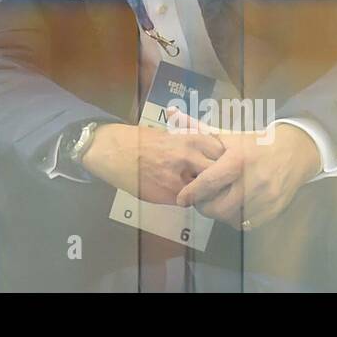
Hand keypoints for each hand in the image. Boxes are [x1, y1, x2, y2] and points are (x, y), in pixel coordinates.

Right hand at [80, 121, 224, 203]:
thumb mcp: (168, 134)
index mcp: (189, 139)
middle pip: (218, 173)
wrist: (113, 152)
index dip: (223, 158)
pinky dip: (187, 199)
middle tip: (217, 180)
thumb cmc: (139, 140)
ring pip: (204, 190)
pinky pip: (187, 201)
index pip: (221, 152)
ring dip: (204, 191)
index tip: (222, 162)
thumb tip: (208, 153)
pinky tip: (182, 195)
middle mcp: (187, 158)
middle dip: (219, 177)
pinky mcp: (167, 196)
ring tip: (200, 189)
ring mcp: (178, 179)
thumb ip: (189, 144)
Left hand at [173, 117, 320, 229]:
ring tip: (215, 202)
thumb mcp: (228, 135)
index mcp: (238, 159)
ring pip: (230, 217)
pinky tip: (232, 206)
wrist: (294, 152)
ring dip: (218, 213)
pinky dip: (234, 217)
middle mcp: (252, 181)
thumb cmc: (254, 143)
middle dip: (203, 206)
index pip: (209, 182)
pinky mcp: (273, 211)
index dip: (191, 193)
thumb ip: (197, 129)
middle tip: (198, 200)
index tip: (181, 199)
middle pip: (218, 206)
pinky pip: (245, 223)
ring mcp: (265, 198)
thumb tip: (170, 113)